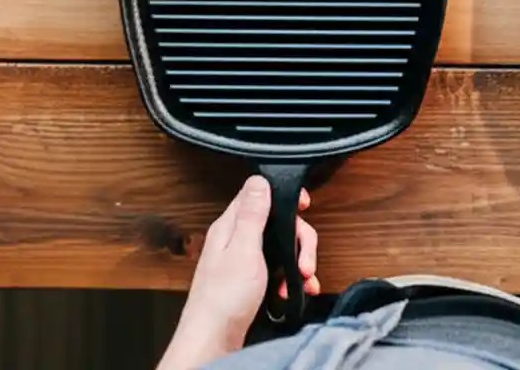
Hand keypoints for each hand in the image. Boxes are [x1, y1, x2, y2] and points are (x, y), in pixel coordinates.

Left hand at [158, 176, 319, 369]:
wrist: (214, 339)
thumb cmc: (223, 299)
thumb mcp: (243, 249)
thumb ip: (252, 214)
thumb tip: (258, 180)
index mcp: (230, 226)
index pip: (259, 196)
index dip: (285, 198)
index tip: (304, 206)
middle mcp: (235, 240)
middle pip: (277, 223)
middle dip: (298, 239)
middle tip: (304, 260)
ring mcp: (243, 260)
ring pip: (280, 247)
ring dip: (297, 261)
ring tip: (303, 278)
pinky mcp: (250, 280)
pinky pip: (277, 269)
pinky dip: (290, 277)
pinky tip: (294, 290)